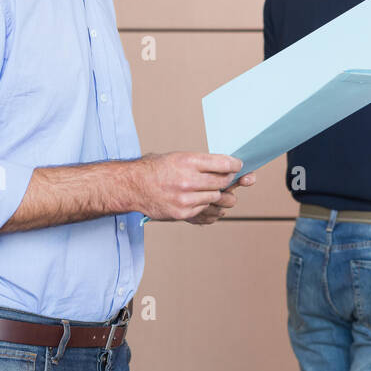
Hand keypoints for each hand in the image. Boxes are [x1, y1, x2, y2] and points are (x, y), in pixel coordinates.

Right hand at [129, 152, 251, 222]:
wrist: (133, 186)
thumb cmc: (156, 169)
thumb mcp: (179, 157)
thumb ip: (202, 163)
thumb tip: (228, 167)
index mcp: (188, 161)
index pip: (224, 163)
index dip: (235, 165)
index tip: (238, 166)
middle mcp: (188, 180)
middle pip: (224, 182)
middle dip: (229, 180)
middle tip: (229, 178)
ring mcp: (186, 199)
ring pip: (217, 197)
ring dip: (218, 194)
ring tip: (213, 190)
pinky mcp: (183, 213)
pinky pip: (205, 209)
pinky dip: (206, 204)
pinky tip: (201, 199)